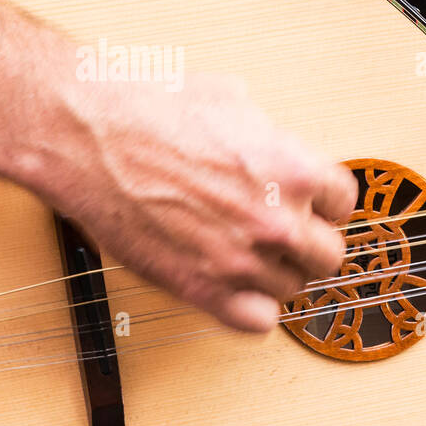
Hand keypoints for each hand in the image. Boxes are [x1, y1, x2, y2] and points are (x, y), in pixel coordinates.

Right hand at [25, 67, 356, 331]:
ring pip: (293, 289)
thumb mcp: (233, 102)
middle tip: (282, 232)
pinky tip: (233, 286)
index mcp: (294, 169)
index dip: (324, 202)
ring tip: (244, 251)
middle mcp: (277, 220)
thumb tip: (282, 152)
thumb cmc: (148, 107)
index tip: (310, 204)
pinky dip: (250, 309)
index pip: (344, 202)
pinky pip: (257, 323)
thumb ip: (272, 139)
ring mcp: (241, 261)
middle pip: (329, 255)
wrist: (82, 134)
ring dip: (275, 274)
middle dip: (308, 242)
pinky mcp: (201, 290)